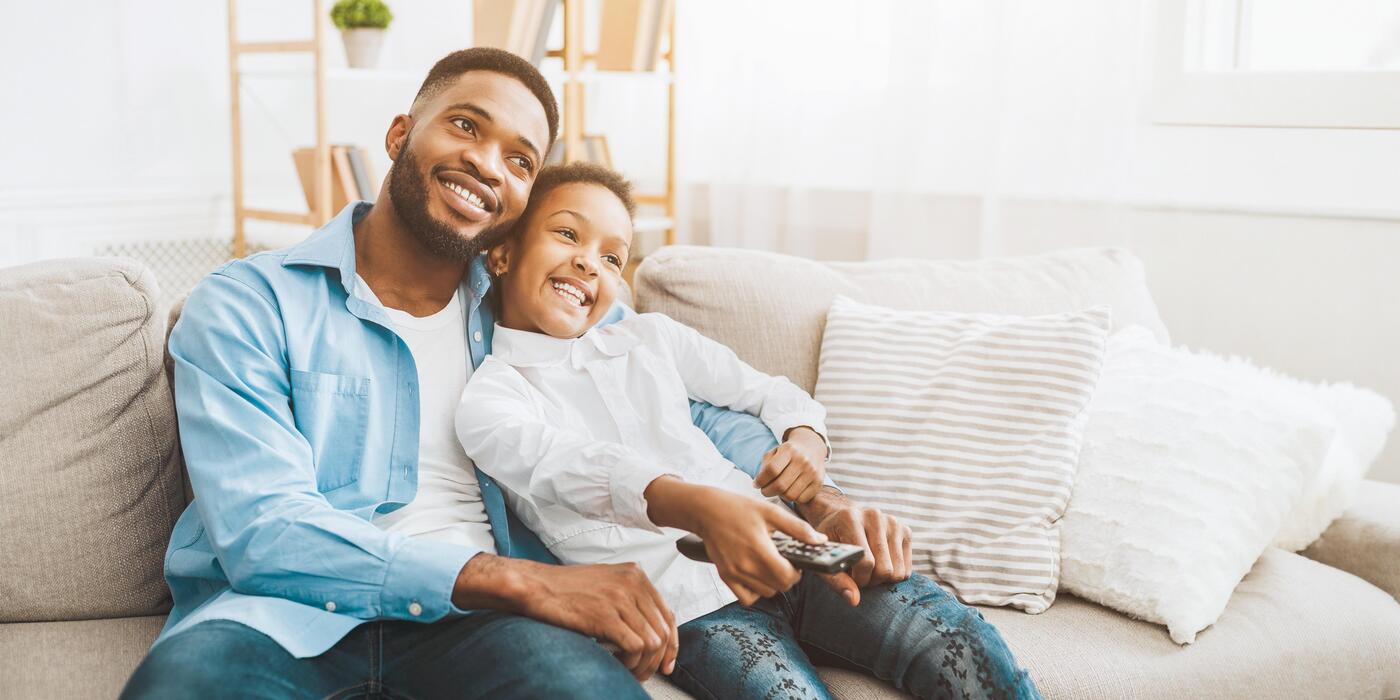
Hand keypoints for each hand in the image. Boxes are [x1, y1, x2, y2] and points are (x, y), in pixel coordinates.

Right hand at [452, 554, 677, 680]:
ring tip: (628, 671)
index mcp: (636, 574)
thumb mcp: (607, 584)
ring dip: (643, 664)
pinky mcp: (606, 615)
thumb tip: (652, 633)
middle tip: (643, 673)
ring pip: (652, 642)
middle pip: (663, 631)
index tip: (667, 664)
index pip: (668, 615)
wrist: (536, 586)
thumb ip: (631, 600)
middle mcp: (633, 582)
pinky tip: (617, 664)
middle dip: (657, 660)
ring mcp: (620, 598)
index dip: (672, 644)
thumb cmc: (566, 590)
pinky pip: (635, 647)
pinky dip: (630, 662)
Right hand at [645, 478, 826, 604]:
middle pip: (779, 587)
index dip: (797, 571)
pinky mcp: (726, 577)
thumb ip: (798, 528)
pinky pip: (747, 598)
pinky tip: (756, 575)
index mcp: (759, 549)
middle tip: (785, 562)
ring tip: (769, 565)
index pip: (787, 577)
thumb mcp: (771, 512)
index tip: (796, 561)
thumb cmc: (738, 508)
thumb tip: (820, 540)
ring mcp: (734, 574)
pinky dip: (755, 591)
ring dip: (773, 584)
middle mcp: (745, 566)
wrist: (706, 511)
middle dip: (788, 577)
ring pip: (765, 593)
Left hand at [754, 426, 827, 502]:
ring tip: (777, 490)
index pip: (771, 469)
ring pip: (790, 495)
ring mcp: (812, 472)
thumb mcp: (774, 452)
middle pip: (780, 485)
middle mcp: (802, 460)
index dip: (760, 480)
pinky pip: (801, 499)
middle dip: (767, 491)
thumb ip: (765, 465)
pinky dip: (793, 498)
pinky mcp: (819, 482)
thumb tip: (758, 484)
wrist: (811, 447)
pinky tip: (790, 491)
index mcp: (789, 450)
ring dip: (780, 496)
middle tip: (764, 490)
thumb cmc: (788, 453)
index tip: (756, 484)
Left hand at [797, 489, 912, 605]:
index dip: (859, 580)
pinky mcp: (905, 531)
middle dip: (872, 581)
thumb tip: (854, 600)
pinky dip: (893, 574)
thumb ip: (836, 579)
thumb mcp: (825, 557)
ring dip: (883, 580)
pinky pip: (906, 569)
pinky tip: (880, 563)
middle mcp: (874, 516)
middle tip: (860, 576)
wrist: (842, 518)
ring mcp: (892, 522)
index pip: (865, 562)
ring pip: (898, 572)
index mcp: (850, 518)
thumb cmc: (831, 540)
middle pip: (885, 569)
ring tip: (869, 570)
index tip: (851, 579)